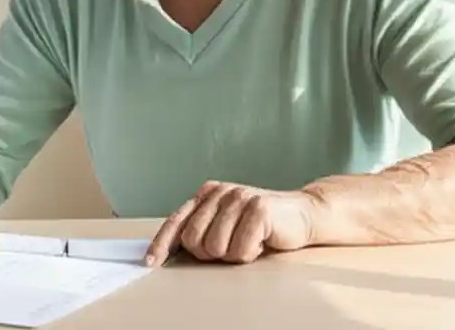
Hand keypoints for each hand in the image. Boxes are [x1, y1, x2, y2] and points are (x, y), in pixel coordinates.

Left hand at [145, 181, 319, 265]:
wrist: (303, 214)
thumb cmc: (260, 224)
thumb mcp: (225, 223)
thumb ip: (201, 229)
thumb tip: (170, 250)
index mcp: (206, 194)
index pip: (176, 221)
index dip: (162, 243)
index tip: (151, 261)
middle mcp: (219, 193)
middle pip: (194, 240)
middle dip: (210, 253)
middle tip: (232, 246)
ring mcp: (239, 198)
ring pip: (216, 248)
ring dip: (233, 255)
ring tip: (248, 241)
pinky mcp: (258, 209)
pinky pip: (240, 251)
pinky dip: (250, 254)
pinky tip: (261, 242)